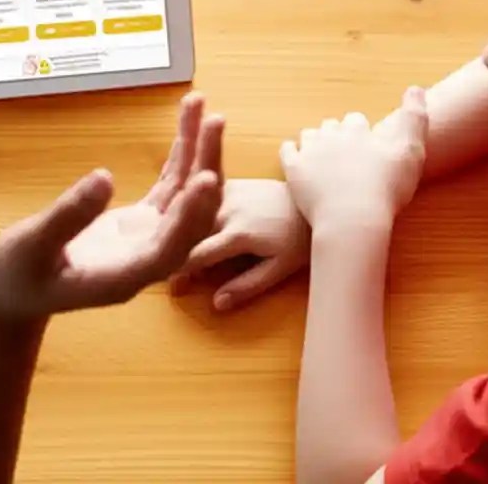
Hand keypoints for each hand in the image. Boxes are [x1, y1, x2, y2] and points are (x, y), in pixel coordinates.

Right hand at [0, 94, 224, 321]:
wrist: (15, 293)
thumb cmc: (17, 276)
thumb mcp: (33, 245)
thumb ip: (68, 215)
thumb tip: (104, 177)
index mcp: (126, 275)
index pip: (172, 247)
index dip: (192, 214)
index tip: (206, 177)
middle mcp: (148, 259)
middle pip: (193, 217)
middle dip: (207, 168)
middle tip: (215, 120)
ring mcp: (148, 240)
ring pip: (186, 198)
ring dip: (198, 154)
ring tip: (202, 107)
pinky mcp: (141, 225)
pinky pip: (169, 190)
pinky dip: (179, 159)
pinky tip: (187, 126)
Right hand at [168, 179, 309, 311]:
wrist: (313, 202)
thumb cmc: (298, 241)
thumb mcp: (278, 269)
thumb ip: (246, 286)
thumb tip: (217, 304)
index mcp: (237, 235)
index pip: (196, 256)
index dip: (182, 272)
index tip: (174, 285)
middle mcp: (227, 211)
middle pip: (190, 236)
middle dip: (180, 253)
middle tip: (180, 272)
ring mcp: (227, 194)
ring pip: (194, 217)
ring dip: (186, 234)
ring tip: (182, 249)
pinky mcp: (230, 184)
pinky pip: (204, 202)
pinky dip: (196, 216)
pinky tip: (194, 227)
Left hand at [281, 87, 428, 231]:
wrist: (353, 218)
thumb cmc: (387, 188)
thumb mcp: (411, 150)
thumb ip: (415, 117)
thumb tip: (416, 87)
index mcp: (358, 130)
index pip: (356, 120)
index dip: (362, 131)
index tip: (366, 144)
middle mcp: (331, 134)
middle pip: (332, 126)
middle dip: (338, 135)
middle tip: (346, 154)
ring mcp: (309, 151)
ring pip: (310, 135)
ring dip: (316, 141)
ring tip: (323, 157)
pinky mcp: (293, 169)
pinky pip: (287, 150)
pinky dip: (292, 151)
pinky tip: (297, 157)